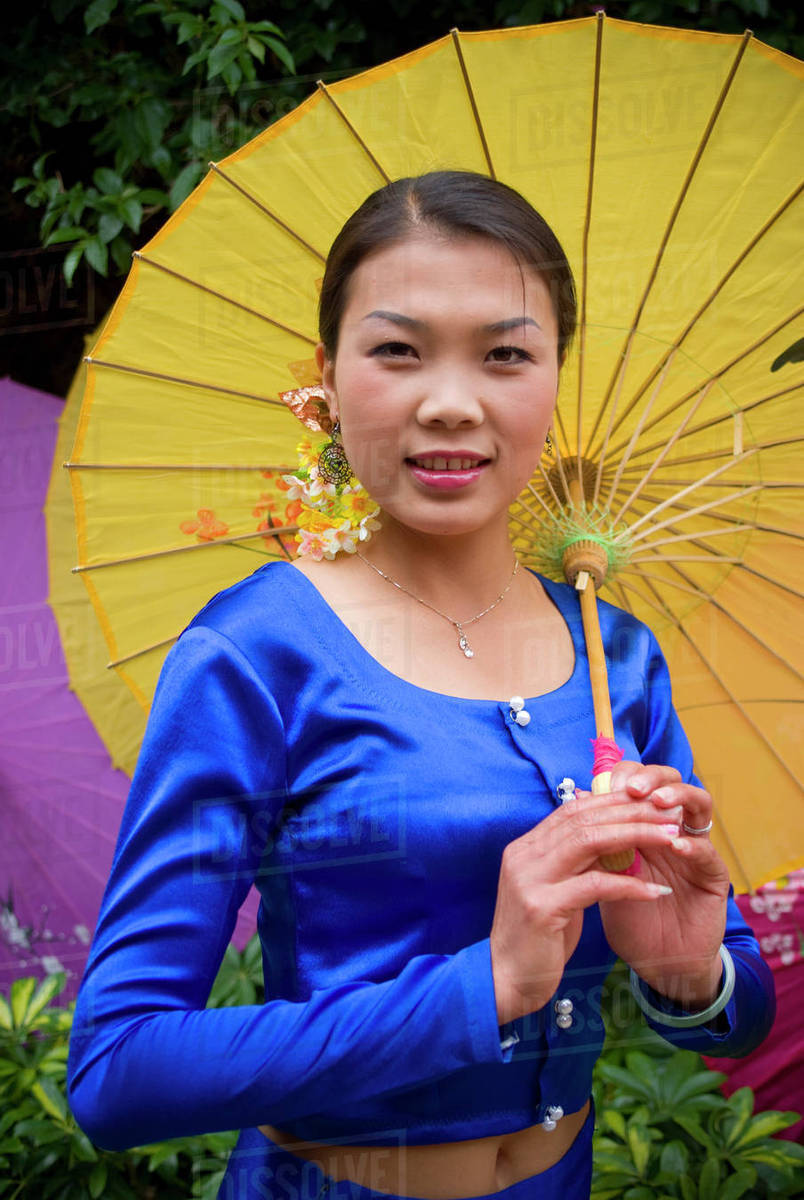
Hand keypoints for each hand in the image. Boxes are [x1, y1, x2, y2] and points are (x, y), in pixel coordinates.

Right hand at [489, 788, 686, 1024]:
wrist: (504, 982)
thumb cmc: (536, 940)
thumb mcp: (555, 892)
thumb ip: (575, 864)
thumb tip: (611, 838)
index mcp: (525, 848)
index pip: (573, 809)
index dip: (613, 801)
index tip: (651, 801)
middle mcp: (524, 856)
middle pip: (584, 818)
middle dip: (631, 812)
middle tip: (670, 814)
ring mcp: (529, 880)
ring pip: (589, 841)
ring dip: (635, 836)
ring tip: (671, 839)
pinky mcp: (541, 908)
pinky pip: (594, 886)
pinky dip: (628, 885)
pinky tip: (655, 891)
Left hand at [590, 761, 729, 1008]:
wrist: (658, 966)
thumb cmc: (630, 921)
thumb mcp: (605, 879)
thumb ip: (595, 846)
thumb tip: (574, 801)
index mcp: (643, 828)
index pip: (639, 785)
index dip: (624, 776)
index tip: (602, 781)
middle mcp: (671, 831)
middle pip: (669, 783)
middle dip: (651, 777)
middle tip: (632, 787)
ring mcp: (694, 850)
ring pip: (698, 804)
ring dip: (678, 797)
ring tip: (658, 802)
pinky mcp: (713, 877)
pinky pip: (708, 853)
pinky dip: (693, 846)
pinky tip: (676, 847)